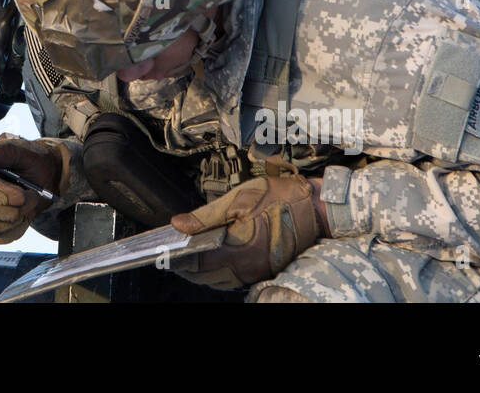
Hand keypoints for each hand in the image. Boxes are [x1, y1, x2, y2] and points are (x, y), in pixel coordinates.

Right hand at [0, 134, 67, 243]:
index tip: (21, 195)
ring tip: (30, 200)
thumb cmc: (32, 161)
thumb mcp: (24, 150)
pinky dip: (17, 228)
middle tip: (33, 196)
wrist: (44, 178)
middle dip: (14, 207)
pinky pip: (0, 237)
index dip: (1, 193)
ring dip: (18, 216)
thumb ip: (5, 149)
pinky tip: (24, 213)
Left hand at [168, 173, 322, 289]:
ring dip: (204, 271)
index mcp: (235, 251)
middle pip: (206, 276)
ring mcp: (255, 271)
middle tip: (175, 253)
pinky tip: (216, 257)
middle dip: (188, 267)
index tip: (165, 252)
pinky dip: (221, 272)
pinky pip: (235, 278)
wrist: (314, 209)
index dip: (178, 260)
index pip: (196, 264)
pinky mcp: (264, 270)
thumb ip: (204, 216)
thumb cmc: (278, 199)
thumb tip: (178, 225)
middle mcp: (245, 267)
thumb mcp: (237, 200)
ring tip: (192, 255)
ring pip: (220, 280)